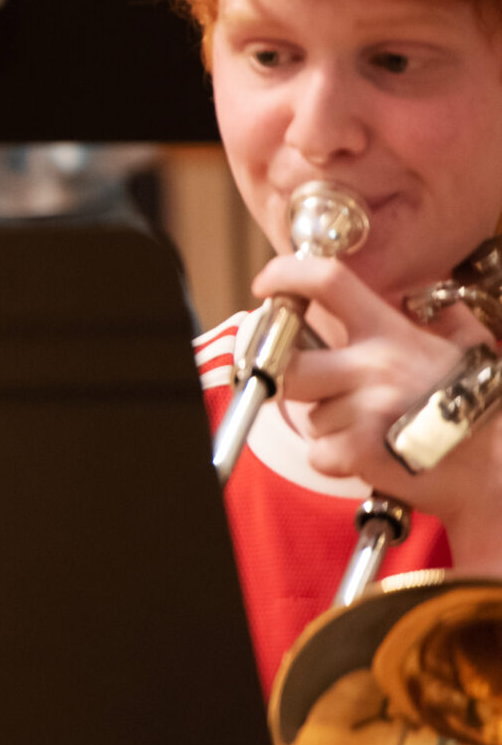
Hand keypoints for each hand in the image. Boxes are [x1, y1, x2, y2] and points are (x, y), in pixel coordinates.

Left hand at [260, 255, 501, 563]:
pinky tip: (375, 457)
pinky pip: (319, 454)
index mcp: (394, 333)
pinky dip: (338, 462)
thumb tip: (431, 298)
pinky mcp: (362, 450)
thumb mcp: (470, 349)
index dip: (287, 274)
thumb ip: (445, 318)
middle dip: (296, 382)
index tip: (267, 284)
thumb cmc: (481, 410)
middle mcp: (376, 365)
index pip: (328, 281)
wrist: (499, 470)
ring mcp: (368, 407)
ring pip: (309, 416)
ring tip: (376, 431)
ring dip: (332, 428)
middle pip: (290, 364)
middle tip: (326, 392)